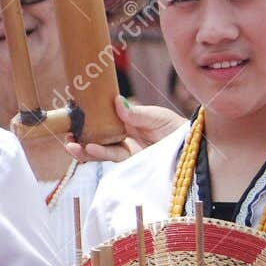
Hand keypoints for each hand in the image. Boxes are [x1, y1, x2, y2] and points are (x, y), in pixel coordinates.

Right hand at [64, 98, 186, 163]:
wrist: (197, 147)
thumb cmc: (178, 128)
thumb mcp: (157, 116)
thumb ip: (135, 113)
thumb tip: (116, 102)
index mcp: (128, 122)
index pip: (103, 120)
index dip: (87, 119)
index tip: (73, 114)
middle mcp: (124, 137)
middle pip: (97, 137)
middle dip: (80, 138)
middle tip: (67, 137)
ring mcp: (128, 151)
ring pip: (101, 151)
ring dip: (85, 149)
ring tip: (72, 146)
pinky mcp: (132, 163)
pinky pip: (113, 159)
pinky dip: (100, 154)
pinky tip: (90, 150)